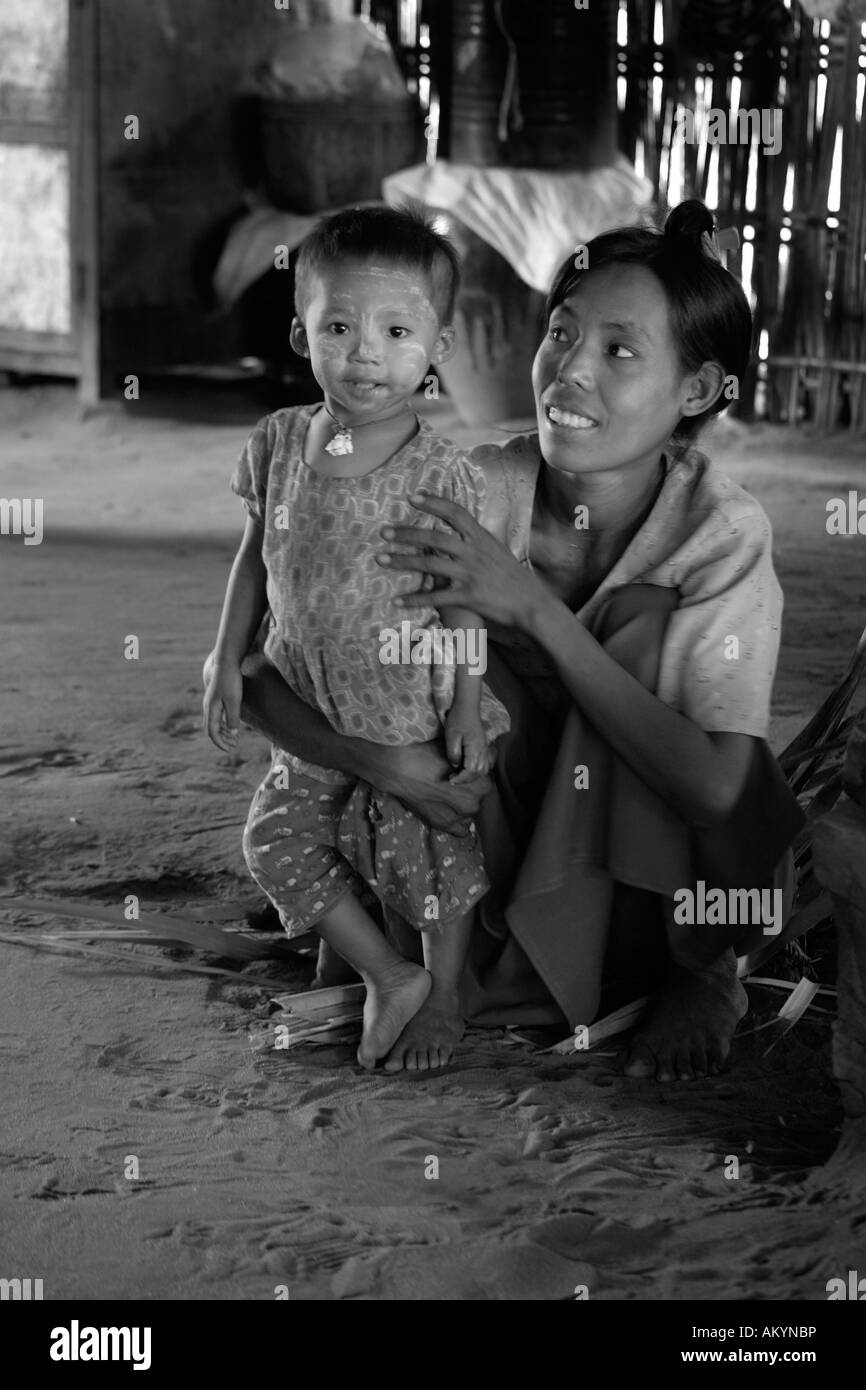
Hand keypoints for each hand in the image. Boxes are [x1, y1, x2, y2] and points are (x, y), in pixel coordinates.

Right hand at [202, 658, 242, 750]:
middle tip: (234, 745)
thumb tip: (233, 734)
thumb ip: (233, 718)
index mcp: (211, 709)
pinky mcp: (215, 698)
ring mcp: (211, 702)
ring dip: (223, 732)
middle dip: (222, 739)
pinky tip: (231, 724)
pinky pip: (217, 715)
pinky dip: (223, 723)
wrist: (226, 662)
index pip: (212, 732)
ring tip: (234, 738)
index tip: (230, 749)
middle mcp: (208, 707)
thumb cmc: (231, 681)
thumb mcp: (234, 701)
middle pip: (212, 729)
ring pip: (214, 722)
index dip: (220, 742)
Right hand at [374, 739, 492, 834]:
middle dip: (468, 790)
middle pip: (477, 797)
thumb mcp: (456, 750)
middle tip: (452, 782)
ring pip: (469, 812)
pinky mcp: (444, 825)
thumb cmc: (426, 754)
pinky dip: (457, 822)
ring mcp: (459, 816)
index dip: (474, 775)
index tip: (463, 772)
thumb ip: (472, 758)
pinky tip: (447, 812)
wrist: (400, 768)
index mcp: (481, 782)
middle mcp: (474, 801)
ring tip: (445, 796)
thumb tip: (486, 757)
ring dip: (461, 806)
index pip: (486, 780)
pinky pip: (461, 830)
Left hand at [376, 492, 545, 630]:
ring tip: (380, 559)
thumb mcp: (497, 550)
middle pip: (435, 538)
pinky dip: (414, 599)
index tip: (412, 497)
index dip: (433, 503)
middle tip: (383, 531)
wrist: (531, 603)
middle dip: (406, 534)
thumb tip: (460, 527)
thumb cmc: (514, 577)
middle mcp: (474, 553)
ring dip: (402, 561)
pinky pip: (435, 597)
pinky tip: (396, 601)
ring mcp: (470, 574)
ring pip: (429, 565)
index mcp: (481, 538)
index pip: (455, 513)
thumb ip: (476, 539)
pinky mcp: (468, 596)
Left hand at [444, 704, 492, 781]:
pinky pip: (486, 764)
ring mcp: (485, 749)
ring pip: (483, 769)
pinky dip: (479, 771)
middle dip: (466, 779)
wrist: (467, 707)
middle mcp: (483, 750)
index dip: (461, 778)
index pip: (471, 770)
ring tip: (460, 776)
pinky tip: (470, 770)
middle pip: (478, 772)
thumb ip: (453, 752)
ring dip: (472, 776)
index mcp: (475, 748)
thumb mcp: (451, 736)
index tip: (451, 779)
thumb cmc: (458, 719)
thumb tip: (455, 765)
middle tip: (452, 779)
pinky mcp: (484, 747)